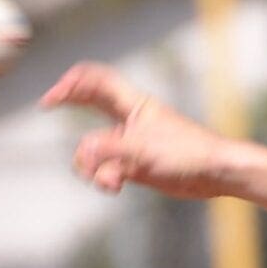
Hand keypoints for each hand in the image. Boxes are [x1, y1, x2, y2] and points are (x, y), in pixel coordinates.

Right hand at [42, 61, 231, 198]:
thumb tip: (83, 154)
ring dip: (93, 165)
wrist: (215, 175)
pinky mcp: (136, 165)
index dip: (70, 82)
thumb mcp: (143, 150)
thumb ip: (110, 150)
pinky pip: (109, 169)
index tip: (52, 98)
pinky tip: (115, 187)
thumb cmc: (187, 153)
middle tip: (50, 105)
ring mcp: (131, 143)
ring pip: (96, 147)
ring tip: (106, 179)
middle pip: (90, 101)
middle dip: (70, 103)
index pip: (95, 80)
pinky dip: (107, 179)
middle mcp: (128, 119)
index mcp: (132, 104)